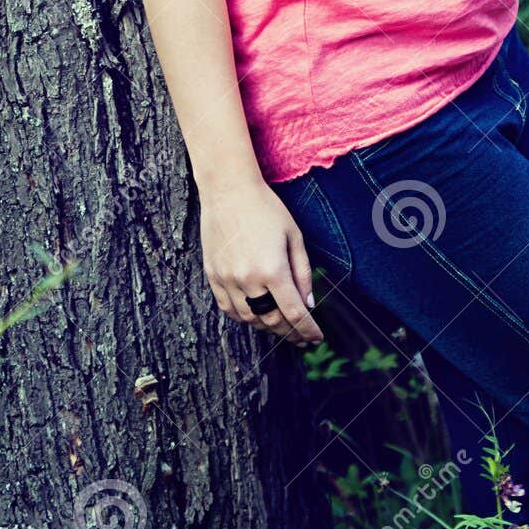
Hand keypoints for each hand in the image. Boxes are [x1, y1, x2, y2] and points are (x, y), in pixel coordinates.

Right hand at [199, 176, 324, 347]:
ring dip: (267, 326)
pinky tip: (254, 314)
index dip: (308, 330)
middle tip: (300, 336)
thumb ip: (302, 272)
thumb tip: (308, 304)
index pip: (294, 313)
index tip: (316, 338)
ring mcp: (227, 279)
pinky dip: (243, 317)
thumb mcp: (294, 236)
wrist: (228, 190)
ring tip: (280, 325)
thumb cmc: (266, 208)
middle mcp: (248, 279)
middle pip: (272, 320)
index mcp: (273, 269)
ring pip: (249, 319)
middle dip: (290, 332)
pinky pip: (228, 309)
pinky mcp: (213, 275)